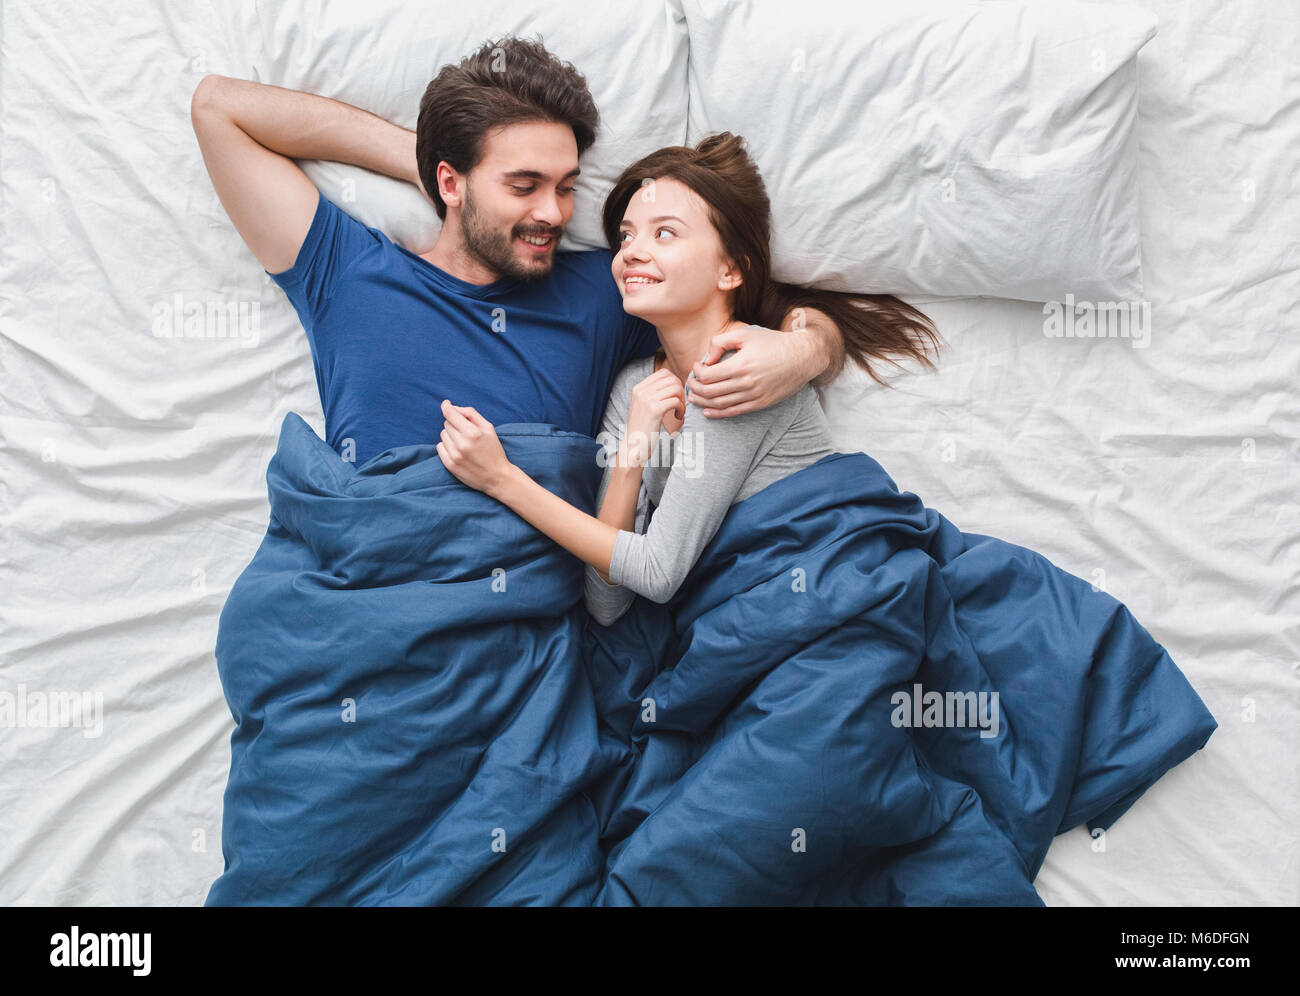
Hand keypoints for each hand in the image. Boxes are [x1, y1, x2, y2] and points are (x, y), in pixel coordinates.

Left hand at [437, 400, 511, 496]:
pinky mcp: (449, 464)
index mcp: (473, 433)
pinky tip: (457, 450)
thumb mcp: (488, 428)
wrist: (496, 477)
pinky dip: (446, 446)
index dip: (446, 406)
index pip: (451, 414)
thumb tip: (453, 407)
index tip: (445, 403)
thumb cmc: (493, 450)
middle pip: (447, 424)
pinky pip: (439, 447)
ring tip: (463, 443)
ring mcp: (454, 455)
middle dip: (455, 424)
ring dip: (450, 436)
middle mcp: (462, 443)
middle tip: (466, 432)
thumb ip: (471, 414)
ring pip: (443, 435)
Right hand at [623, 368, 684, 465]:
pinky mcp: (654, 410)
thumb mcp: (643, 406)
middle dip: (680, 391)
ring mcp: (647, 399)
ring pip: (675, 388)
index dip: (675, 382)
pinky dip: (681, 409)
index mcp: (638, 388)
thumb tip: (673, 383)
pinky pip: (676, 401)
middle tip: (679, 405)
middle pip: (671, 379)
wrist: (633, 447)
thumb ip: (654, 394)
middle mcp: (641, 391)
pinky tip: (678, 417)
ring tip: (678, 412)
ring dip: (682, 400)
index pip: (663, 373)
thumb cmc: (642, 429)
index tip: (675, 396)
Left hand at [687, 325, 816, 416]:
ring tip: (694, 398)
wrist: (802, 357)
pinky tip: (708, 413)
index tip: (696, 367)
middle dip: (695, 388)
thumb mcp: (746, 334)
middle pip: (710, 392)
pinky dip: (718, 414)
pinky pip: (734, 412)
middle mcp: (746, 383)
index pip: (708, 375)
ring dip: (702, 403)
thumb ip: (721, 342)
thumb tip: (707, 358)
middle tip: (690, 383)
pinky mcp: (760, 403)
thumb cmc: (774, 343)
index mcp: (741, 365)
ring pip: (720, 405)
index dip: (697, 372)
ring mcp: (754, 395)